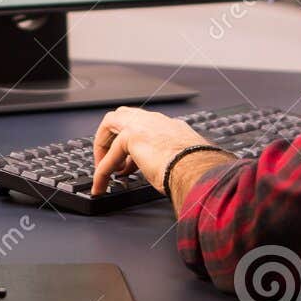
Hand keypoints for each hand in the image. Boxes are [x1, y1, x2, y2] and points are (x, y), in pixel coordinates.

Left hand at [91, 106, 210, 194]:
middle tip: (108, 159)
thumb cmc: (198, 171)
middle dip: (112, 136)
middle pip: (123, 115)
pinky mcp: (132, 137)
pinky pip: (109, 158)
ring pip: (111, 123)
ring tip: (102, 171)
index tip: (129, 163)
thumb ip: (176, 161)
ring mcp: (144, 125)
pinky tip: (100, 186)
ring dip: (102, 148)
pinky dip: (102, 172)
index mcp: (172, 128)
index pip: (144, 126)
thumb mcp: (185, 162)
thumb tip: (174, 173)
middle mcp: (157, 121)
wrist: (199, 171)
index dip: (132, 144)